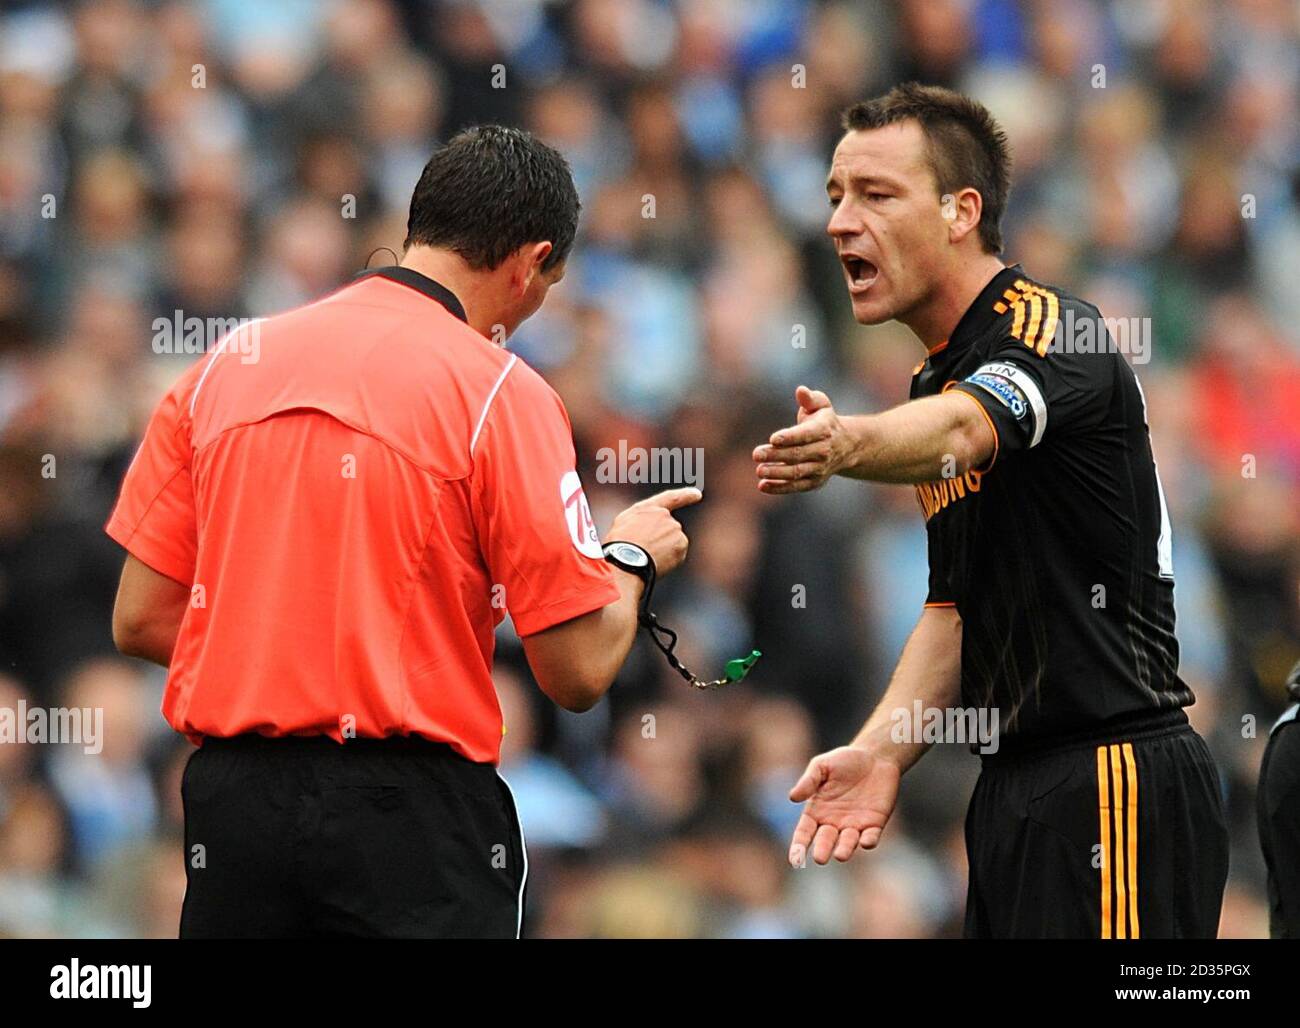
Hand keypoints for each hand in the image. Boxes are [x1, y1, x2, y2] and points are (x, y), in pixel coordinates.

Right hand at [606, 487, 700, 575]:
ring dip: (664, 551)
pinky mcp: (681, 544)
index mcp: (649, 509)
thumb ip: (640, 521)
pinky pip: (677, 555)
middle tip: (644, 554)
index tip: (697, 495)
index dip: (685, 496)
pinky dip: (669, 560)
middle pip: (668, 531)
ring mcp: (675, 530)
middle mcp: (665, 516)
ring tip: (647, 558)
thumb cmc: (619, 546)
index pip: (671, 499)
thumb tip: (647, 530)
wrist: (627, 560)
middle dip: (660, 542)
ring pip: (673, 543)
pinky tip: (656, 563)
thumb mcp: (623, 526)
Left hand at [754, 386, 855, 493]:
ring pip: (797, 472)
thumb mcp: (821, 405)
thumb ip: (810, 398)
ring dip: (777, 473)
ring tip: (759, 470)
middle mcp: (824, 451)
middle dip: (776, 455)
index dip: (790, 437)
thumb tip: (801, 391)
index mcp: (824, 430)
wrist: (846, 446)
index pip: (806, 434)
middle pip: (798, 454)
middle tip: (756, 454)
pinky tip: (762, 486)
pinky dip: (779, 488)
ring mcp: (820, 468)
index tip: (773, 439)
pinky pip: (796, 486)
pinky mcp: (814, 482)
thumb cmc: (824, 421)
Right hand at [787, 745, 900, 865]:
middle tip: (820, 858)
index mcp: (817, 811)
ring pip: (848, 842)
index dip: (799, 845)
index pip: (805, 832)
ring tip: (840, 855)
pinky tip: (866, 842)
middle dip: (823, 850)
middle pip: (826, 840)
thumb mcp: (821, 766)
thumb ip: (808, 781)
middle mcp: (834, 822)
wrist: (874, 756)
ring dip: (845, 849)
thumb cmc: (843, 761)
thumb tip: (792, 797)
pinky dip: (869, 840)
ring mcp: (855, 824)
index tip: (794, 859)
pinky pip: (872, 835)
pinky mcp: (875, 823)